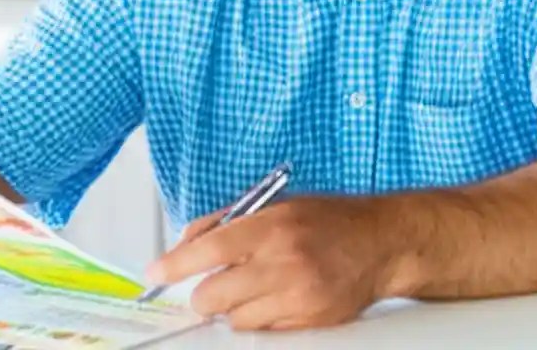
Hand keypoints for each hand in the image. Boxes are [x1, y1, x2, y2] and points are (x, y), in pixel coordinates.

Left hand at [146, 196, 394, 330]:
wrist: (382, 244)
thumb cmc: (328, 220)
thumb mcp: (276, 205)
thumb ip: (227, 222)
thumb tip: (185, 245)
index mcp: (272, 226)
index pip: (209, 249)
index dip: (175, 265)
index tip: (155, 274)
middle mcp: (284, 262)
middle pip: (212, 296)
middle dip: (205, 293)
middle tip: (213, 285)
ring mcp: (298, 296)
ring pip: (235, 320)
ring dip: (233, 309)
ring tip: (254, 289)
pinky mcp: (311, 323)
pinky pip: (263, 332)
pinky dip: (259, 320)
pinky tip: (276, 300)